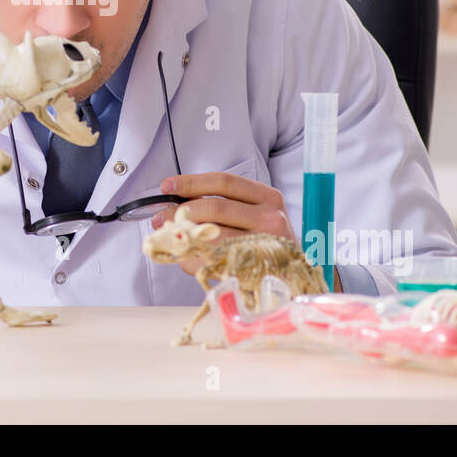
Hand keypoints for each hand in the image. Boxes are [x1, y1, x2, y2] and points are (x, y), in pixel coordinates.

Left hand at [150, 172, 298, 277]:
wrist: (294, 274)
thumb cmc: (266, 239)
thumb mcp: (255, 213)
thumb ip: (224, 203)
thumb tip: (177, 201)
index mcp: (267, 197)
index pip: (223, 182)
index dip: (191, 182)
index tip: (167, 186)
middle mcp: (270, 218)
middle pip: (215, 208)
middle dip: (181, 212)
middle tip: (161, 218)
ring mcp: (265, 245)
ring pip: (213, 237)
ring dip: (184, 238)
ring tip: (170, 239)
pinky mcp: (255, 270)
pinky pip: (214, 263)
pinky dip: (193, 261)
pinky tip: (186, 259)